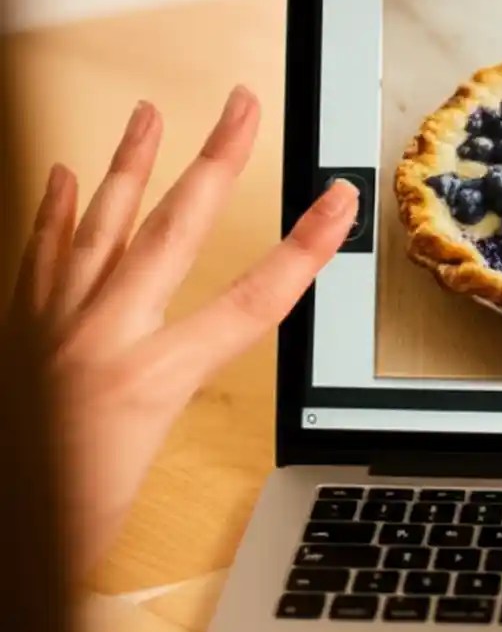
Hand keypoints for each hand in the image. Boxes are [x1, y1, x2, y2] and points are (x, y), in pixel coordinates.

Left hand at [8, 87, 356, 573]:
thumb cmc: (60, 524)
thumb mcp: (146, 481)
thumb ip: (177, 416)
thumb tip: (193, 378)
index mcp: (147, 383)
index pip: (251, 302)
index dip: (303, 249)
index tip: (338, 203)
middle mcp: (100, 339)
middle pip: (173, 233)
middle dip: (214, 163)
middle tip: (240, 107)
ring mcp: (53, 326)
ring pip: (97, 226)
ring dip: (128, 164)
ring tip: (148, 114)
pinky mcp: (20, 330)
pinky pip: (40, 257)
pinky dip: (55, 213)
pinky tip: (64, 176)